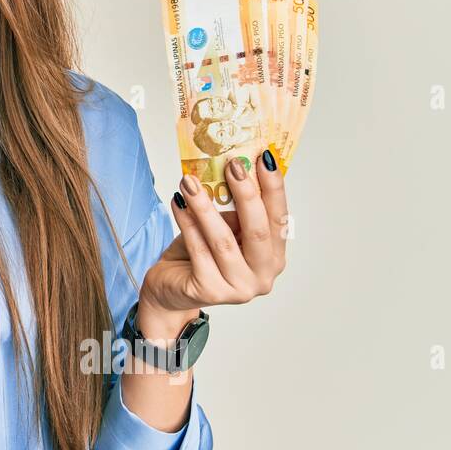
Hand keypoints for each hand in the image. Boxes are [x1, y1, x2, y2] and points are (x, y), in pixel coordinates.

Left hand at [137, 149, 288, 336]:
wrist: (171, 289)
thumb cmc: (200, 255)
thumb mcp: (223, 230)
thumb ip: (235, 212)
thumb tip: (235, 173)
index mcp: (273, 257)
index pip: (279, 218)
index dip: (273, 188)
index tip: (264, 158)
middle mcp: (263, 276)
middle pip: (258, 230)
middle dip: (245, 193)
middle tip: (232, 164)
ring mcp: (238, 288)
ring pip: (223, 241)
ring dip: (205, 206)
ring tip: (190, 181)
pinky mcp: (210, 291)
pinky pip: (198, 249)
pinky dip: (187, 222)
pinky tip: (177, 202)